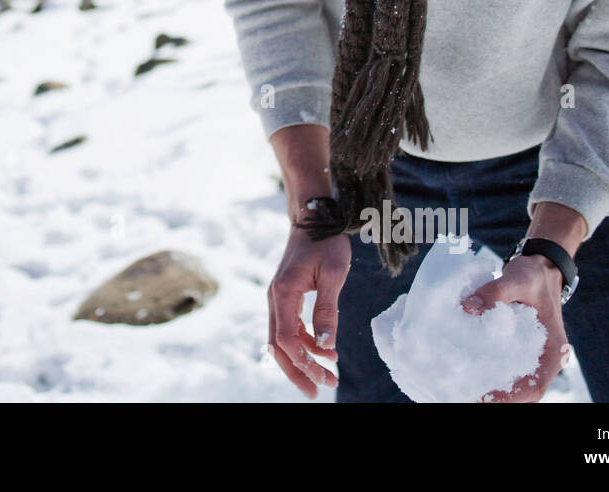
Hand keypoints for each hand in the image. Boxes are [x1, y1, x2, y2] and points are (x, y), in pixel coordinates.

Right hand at [267, 229, 347, 397]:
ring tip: (328, 376)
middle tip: (318, 390)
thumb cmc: (326, 242)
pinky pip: (290, 328)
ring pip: (282, 340)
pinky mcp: (286, 297)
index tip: (325, 377)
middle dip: (297, 371)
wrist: (314, 217)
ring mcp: (278, 298)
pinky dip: (305, 343)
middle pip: (277, 346)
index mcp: (283, 293)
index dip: (304, 363)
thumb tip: (327, 345)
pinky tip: (325, 351)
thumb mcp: (333, 275)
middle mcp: (275, 298)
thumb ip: (327, 310)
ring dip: (302, 360)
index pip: (286, 339)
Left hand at [462, 253, 569, 401]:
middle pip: (523, 391)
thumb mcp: (520, 278)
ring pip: (511, 381)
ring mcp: (528, 355)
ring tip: (461, 388)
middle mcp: (543, 359)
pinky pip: (501, 366)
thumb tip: (468, 307)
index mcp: (554, 350)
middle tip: (466, 395)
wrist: (539, 269)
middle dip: (498, 399)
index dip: (513, 396)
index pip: (537, 385)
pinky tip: (463, 370)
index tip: (487, 397)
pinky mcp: (514, 348)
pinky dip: (485, 372)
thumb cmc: (534, 275)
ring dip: (490, 388)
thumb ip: (495, 292)